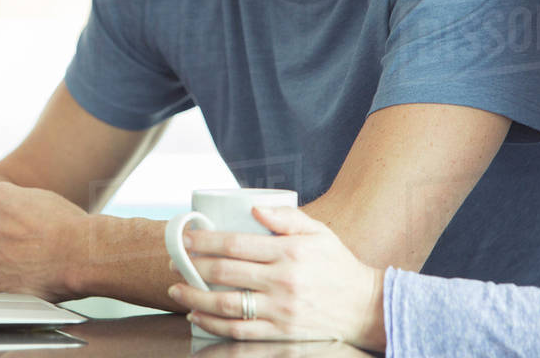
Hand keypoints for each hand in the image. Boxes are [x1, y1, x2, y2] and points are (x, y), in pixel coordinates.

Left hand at [0, 181, 87, 300]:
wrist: (79, 254)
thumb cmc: (68, 226)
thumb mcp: (39, 198)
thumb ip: (15, 203)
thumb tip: (10, 210)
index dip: (7, 220)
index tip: (19, 229)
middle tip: (23, 249)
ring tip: (28, 264)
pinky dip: (1, 284)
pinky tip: (23, 278)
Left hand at [167, 207, 385, 350]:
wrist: (364, 307)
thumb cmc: (336, 265)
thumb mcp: (318, 232)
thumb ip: (286, 217)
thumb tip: (253, 207)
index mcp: (289, 252)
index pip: (236, 244)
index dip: (205, 240)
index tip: (186, 238)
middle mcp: (282, 281)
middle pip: (225, 272)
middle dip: (192, 265)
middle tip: (175, 260)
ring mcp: (280, 310)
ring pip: (226, 304)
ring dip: (195, 296)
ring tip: (176, 288)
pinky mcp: (280, 333)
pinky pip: (239, 330)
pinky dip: (213, 323)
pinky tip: (197, 314)